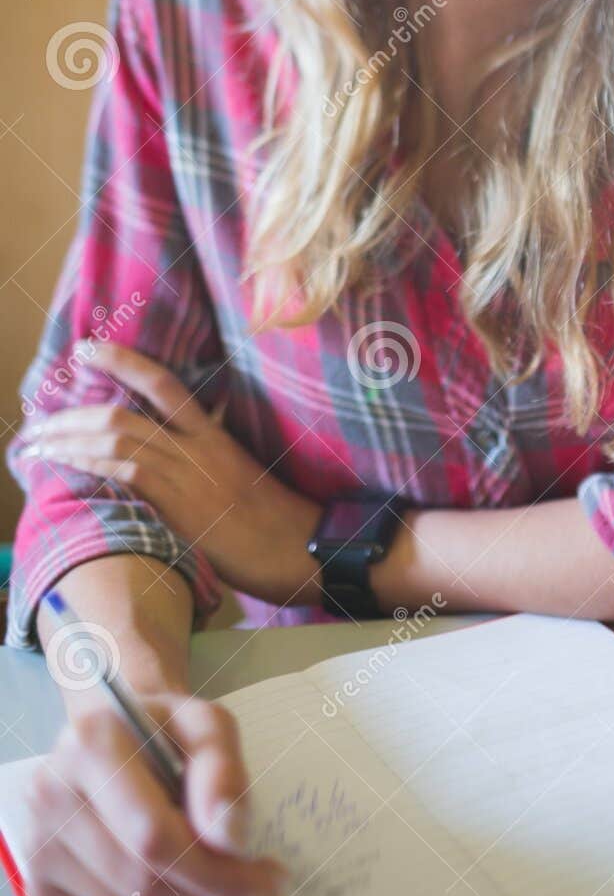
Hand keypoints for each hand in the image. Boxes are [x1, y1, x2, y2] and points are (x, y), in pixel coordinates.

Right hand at [20, 689, 290, 895]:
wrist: (118, 738)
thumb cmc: (166, 730)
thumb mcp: (207, 724)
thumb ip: (223, 770)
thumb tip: (230, 837)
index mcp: (89, 746)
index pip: (153, 837)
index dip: (218, 872)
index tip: (270, 880)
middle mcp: (50, 797)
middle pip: (144, 882)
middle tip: (263, 892)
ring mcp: (39, 847)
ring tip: (228, 888)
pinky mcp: (41, 886)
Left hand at [23, 342, 321, 606]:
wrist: (297, 546)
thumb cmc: (272, 518)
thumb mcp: (237, 473)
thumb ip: (202, 457)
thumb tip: (165, 453)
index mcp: (213, 433)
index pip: (163, 382)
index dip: (122, 360)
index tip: (87, 349)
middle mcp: (196, 445)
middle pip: (124, 412)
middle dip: (72, 411)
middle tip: (37, 416)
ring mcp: (187, 473)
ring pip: (117, 437)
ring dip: (68, 438)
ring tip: (36, 443)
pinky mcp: (179, 503)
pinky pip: (125, 471)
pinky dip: (89, 463)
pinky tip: (64, 464)